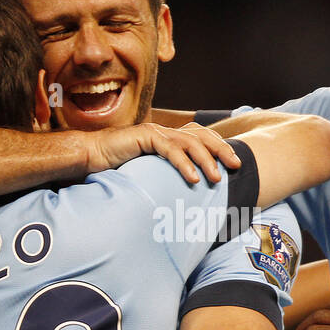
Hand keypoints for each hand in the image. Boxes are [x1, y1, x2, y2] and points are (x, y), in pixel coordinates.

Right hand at [84, 123, 241, 183]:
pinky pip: (170, 149)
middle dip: (221, 150)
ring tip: (216, 178)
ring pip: (189, 142)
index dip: (220, 147)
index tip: (235, 164)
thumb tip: (190, 197)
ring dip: (206, 160)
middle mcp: (166, 132)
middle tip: (236, 166)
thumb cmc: (119, 168)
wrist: (92, 156)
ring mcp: (156, 132)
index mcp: (170, 138)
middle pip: (202, 136)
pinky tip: (194, 179)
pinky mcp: (146, 136)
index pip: (202, 138)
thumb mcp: (152, 174)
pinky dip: (184, 164)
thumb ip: (168, 178)